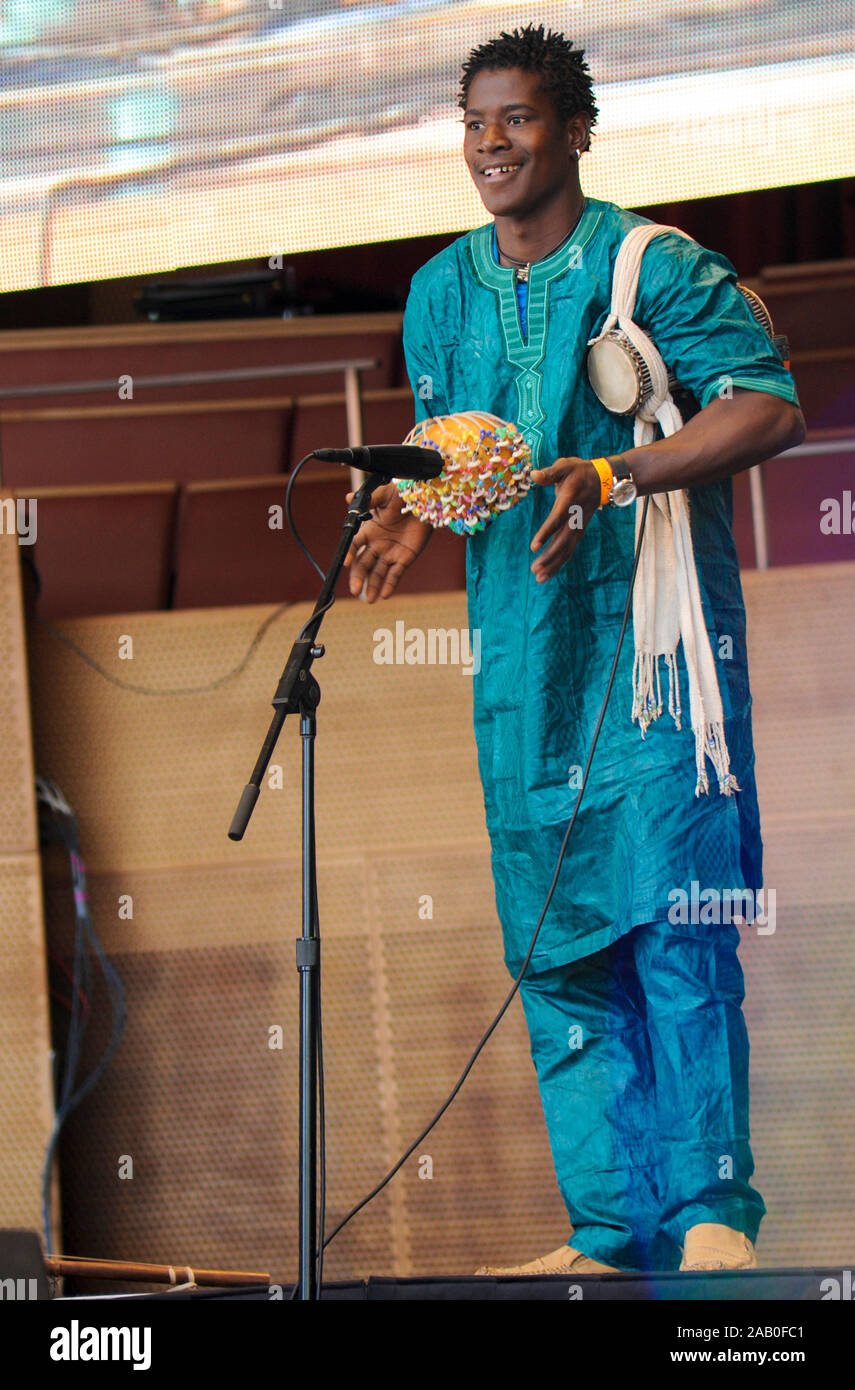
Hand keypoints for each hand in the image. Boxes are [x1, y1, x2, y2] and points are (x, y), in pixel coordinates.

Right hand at [344, 483, 432, 601]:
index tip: (345, 562)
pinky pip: (396, 574)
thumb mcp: (385, 494)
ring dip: (373, 586)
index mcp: (368, 530)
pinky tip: (385, 594)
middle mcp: (376, 544)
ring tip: (370, 599)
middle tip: (355, 591)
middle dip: (359, 577)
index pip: (354, 545)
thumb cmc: (402, 494)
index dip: (349, 553)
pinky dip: (390, 584)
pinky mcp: (405, 558)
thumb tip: (349, 498)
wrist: (425, 501)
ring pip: (378, 573)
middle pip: (363, 564)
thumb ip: (369, 499)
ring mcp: (390, 553)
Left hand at [528, 457, 601, 581]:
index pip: (556, 519)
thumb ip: (550, 472)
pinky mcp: (579, 531)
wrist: (603, 479)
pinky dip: (559, 562)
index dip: (545, 533)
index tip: (533, 547)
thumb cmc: (579, 471)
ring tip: (539, 578)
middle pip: (562, 541)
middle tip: (534, 570)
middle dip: (549, 557)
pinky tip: (548, 573)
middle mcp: (576, 517)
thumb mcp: (565, 465)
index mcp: (569, 501)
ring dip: (554, 564)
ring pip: (567, 549)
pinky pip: (569, 549)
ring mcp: (579, 526)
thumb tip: (534, 475)